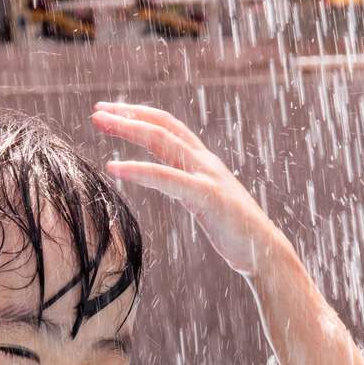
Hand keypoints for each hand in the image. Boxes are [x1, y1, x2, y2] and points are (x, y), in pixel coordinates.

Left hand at [91, 100, 281, 277]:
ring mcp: (207, 175)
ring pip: (162, 141)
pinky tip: (113, 168)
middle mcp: (204, 161)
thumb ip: (187, 187)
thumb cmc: (236, 233)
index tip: (112, 113)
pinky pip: (167, 178)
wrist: (267, 253)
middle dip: (128, 114)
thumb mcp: (206, 203)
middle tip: (97, 111)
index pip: (168, 127)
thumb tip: (170, 184)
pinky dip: (138, 170)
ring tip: (99, 123)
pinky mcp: (207, 197)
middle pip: (161, 125)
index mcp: (203, 162)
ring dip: (127, 128)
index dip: (140, 116)